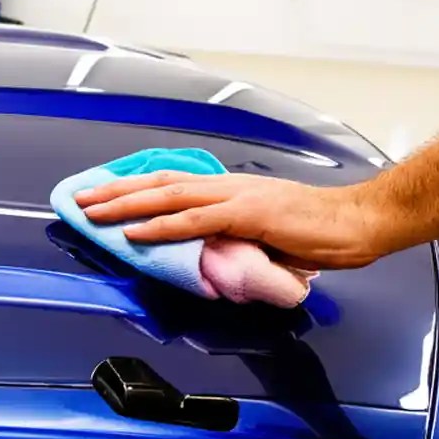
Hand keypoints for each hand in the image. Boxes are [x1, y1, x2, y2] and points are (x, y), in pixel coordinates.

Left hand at [75, 172, 394, 269]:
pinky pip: (195, 221)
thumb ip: (232, 240)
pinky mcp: (249, 215)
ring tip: (94, 212)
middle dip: (115, 191)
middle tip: (80, 199)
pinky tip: (136, 232)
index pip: (171, 183)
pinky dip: (161, 226)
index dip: (133, 187)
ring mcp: (236, 198)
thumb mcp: (264, 236)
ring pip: (168, 196)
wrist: (358, 223)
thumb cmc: (318, 231)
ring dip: (126, 205)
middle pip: (159, 183)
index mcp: (228, 190)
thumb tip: (207, 255)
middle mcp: (226, 186)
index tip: (102, 193)